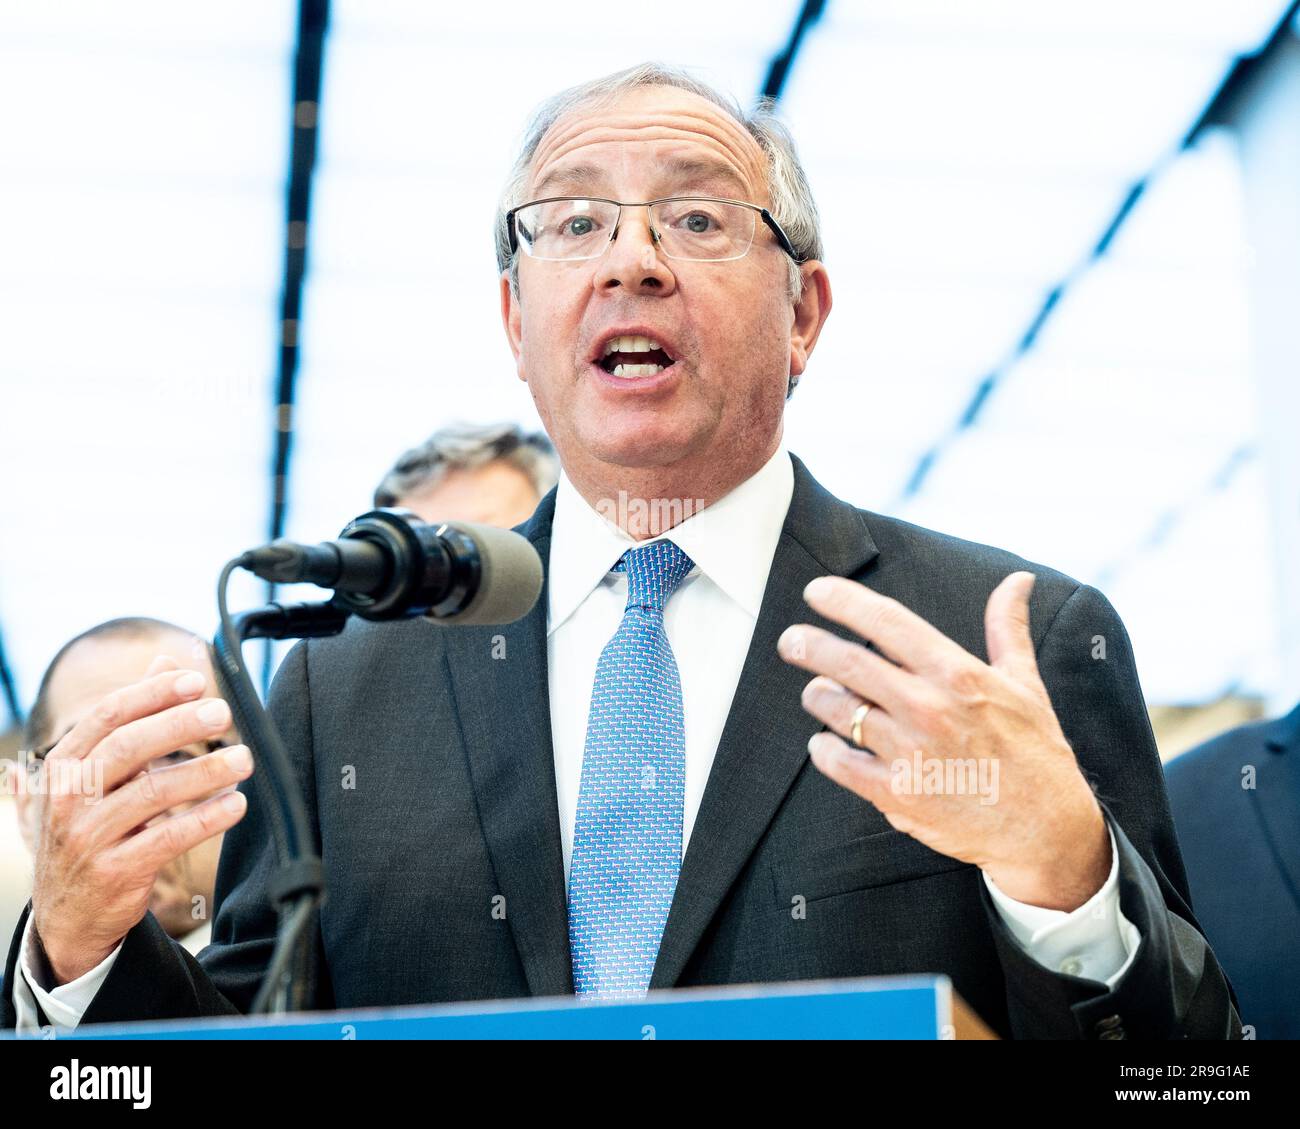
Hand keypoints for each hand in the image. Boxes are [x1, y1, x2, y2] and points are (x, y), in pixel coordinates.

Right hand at [29, 657, 253, 983]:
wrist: (68, 913)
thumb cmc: (92, 827)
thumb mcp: (99, 773)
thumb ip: (133, 717)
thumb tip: (167, 660)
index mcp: (64, 765)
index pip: (108, 716)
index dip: (153, 694)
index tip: (197, 680)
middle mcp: (69, 798)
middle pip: (128, 748)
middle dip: (179, 725)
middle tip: (223, 712)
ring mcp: (88, 837)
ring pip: (152, 793)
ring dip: (205, 771)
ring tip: (245, 759)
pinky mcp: (116, 872)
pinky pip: (168, 838)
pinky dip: (206, 819)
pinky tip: (237, 804)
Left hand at [777, 571, 1109, 910]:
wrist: (1047, 829)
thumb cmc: (1035, 752)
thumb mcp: (1026, 683)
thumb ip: (1007, 628)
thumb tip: (1017, 582)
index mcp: (956, 673)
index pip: (886, 621)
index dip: (843, 601)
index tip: (817, 591)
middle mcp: (928, 707)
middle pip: (846, 662)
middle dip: (808, 645)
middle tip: (791, 640)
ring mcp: (908, 751)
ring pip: (836, 709)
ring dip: (817, 696)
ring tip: (817, 693)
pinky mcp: (896, 793)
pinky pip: (838, 762)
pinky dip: (823, 749)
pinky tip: (824, 742)